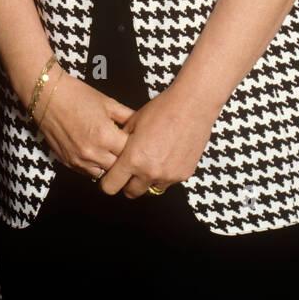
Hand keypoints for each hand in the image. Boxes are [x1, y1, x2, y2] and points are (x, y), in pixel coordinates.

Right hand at [32, 70, 133, 177]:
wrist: (47, 96)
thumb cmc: (77, 95)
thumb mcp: (108, 102)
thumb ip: (128, 117)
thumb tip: (142, 127)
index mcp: (106, 135)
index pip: (131, 153)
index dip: (136, 147)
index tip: (137, 142)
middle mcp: (93, 152)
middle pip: (119, 167)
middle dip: (124, 158)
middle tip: (124, 147)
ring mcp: (79, 159)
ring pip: (104, 173)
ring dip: (109, 164)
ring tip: (109, 150)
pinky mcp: (68, 162)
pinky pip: (88, 172)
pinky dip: (94, 165)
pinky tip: (95, 151)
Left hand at [97, 86, 215, 199]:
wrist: (191, 106)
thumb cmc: (162, 110)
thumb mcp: (132, 122)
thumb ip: (120, 141)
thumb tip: (113, 151)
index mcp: (133, 159)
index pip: (111, 186)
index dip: (107, 182)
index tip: (109, 178)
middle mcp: (150, 171)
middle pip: (131, 192)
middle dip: (127, 183)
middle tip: (128, 171)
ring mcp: (168, 176)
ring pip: (151, 188)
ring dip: (147, 180)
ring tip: (149, 160)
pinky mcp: (183, 175)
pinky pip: (168, 181)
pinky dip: (164, 174)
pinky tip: (165, 156)